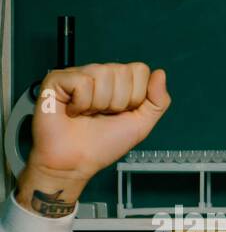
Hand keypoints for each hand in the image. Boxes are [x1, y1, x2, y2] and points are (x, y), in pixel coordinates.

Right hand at [27, 63, 169, 184]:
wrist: (76, 161)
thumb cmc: (103, 145)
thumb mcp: (141, 125)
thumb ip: (158, 101)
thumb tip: (160, 74)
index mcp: (118, 84)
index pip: (139, 70)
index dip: (136, 96)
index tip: (122, 112)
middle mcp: (98, 75)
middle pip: (123, 71)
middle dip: (118, 102)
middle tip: (103, 114)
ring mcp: (78, 75)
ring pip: (103, 74)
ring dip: (99, 103)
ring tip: (89, 113)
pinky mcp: (57, 79)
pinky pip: (83, 81)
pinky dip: (81, 103)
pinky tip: (75, 111)